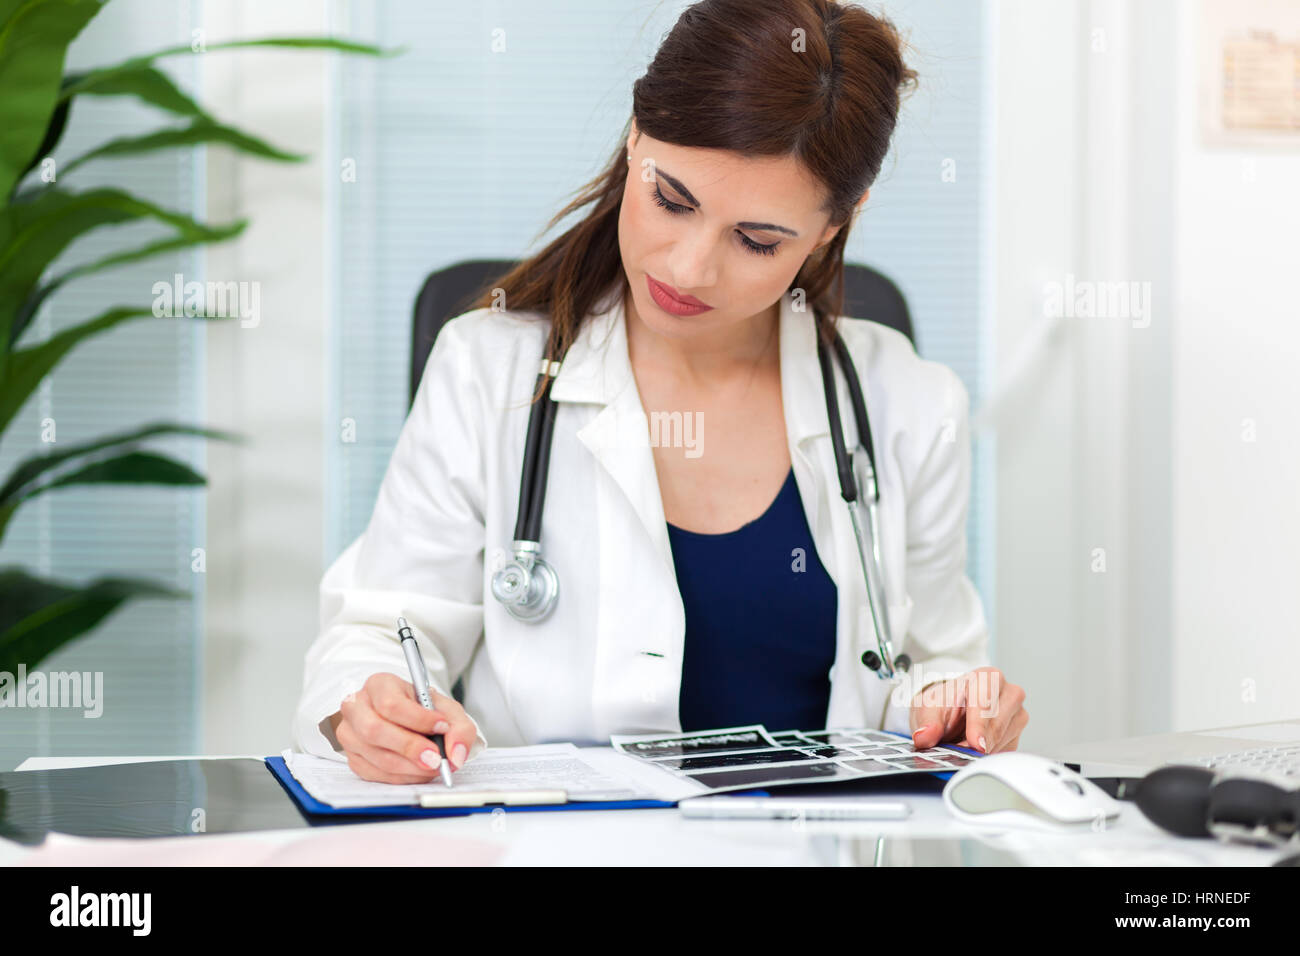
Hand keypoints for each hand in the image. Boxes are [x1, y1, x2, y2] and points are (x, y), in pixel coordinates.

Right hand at [329, 672, 478, 783]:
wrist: (411, 722)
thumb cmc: (425, 711)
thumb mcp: (448, 710)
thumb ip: (459, 729)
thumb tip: (456, 755)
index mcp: (379, 685)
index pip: (390, 703)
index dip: (417, 719)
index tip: (441, 726)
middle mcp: (357, 707)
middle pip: (375, 730)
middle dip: (410, 747)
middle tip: (436, 758)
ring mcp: (350, 734)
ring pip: (375, 755)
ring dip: (409, 767)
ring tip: (433, 765)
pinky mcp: (352, 758)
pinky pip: (374, 773)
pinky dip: (401, 777)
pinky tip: (418, 771)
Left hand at [908, 666, 1026, 753]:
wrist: (949, 713)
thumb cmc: (943, 705)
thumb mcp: (928, 708)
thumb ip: (927, 722)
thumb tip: (924, 736)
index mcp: (988, 677)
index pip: (987, 702)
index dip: (979, 725)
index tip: (975, 744)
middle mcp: (1008, 693)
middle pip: (998, 724)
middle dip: (977, 742)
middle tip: (959, 752)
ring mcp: (1017, 715)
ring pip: (1003, 740)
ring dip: (981, 750)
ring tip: (961, 745)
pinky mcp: (1017, 736)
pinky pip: (1005, 751)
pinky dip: (987, 756)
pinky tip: (973, 750)